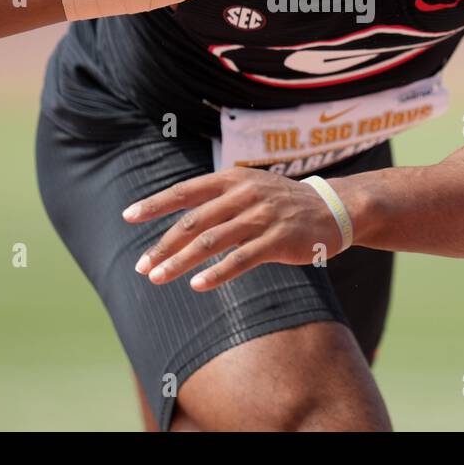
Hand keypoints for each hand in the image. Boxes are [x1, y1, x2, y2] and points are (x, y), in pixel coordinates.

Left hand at [122, 168, 347, 290]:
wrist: (334, 208)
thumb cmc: (283, 203)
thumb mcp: (250, 189)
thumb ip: (217, 200)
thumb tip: (178, 222)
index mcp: (232, 179)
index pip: (185, 190)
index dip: (155, 204)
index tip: (128, 216)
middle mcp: (244, 194)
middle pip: (193, 221)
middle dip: (163, 245)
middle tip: (142, 266)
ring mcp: (262, 216)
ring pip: (211, 241)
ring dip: (180, 262)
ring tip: (158, 278)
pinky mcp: (279, 240)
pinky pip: (241, 259)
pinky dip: (217, 273)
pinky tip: (197, 285)